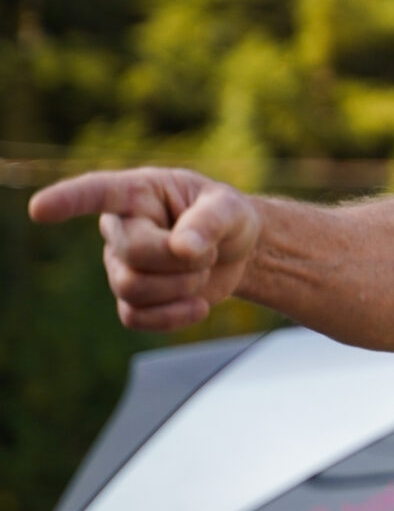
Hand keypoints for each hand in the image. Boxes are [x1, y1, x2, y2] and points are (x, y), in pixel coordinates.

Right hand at [29, 168, 260, 330]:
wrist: (238, 251)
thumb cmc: (227, 217)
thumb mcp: (231, 209)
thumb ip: (210, 221)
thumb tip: (184, 248)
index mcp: (138, 192)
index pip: (97, 192)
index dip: (68, 200)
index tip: (40, 209)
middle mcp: (120, 228)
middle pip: (132, 254)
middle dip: (180, 260)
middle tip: (209, 251)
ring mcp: (121, 265)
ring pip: (132, 289)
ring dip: (182, 286)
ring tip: (203, 269)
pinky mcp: (133, 299)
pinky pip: (135, 318)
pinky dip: (173, 317)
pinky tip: (199, 305)